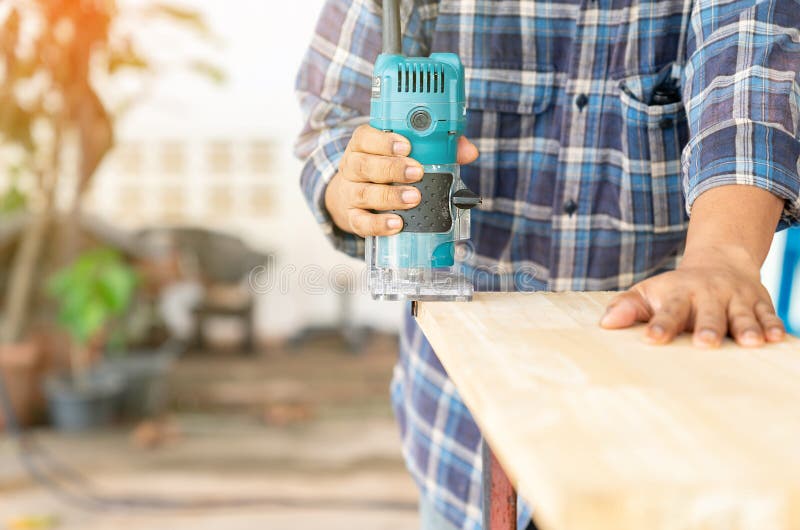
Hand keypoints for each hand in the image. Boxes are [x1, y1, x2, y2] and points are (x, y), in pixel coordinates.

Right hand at [325, 124, 478, 236]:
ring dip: (390, 196)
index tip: (407, 145)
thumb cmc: (385, 170)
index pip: (365, 137)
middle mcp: (352, 167)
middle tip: (417, 173)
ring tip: (414, 198)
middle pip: (365, 165)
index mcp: (363, 146)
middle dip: (392, 168)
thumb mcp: (403, 154)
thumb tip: (469, 152)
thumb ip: (437, 149)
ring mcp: (350, 194)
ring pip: (364, 193)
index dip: (384, 141)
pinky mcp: (352, 218)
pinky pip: (361, 222)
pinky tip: (396, 224)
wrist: (352, 197)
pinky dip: (378, 224)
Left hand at [600, 245, 785, 347]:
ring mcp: (736, 298)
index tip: (651, 339)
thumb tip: (605, 324)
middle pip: (708, 312)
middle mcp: (709, 294)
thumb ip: (628, 307)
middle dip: (707, 327)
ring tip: (751, 343)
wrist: (720, 261)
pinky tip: (777, 339)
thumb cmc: (675, 289)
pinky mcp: (760, 302)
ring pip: (742, 314)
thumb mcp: (649, 292)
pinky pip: (769, 314)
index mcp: (679, 294)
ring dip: (746, 327)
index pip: (668, 311)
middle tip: (704, 344)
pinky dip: (774, 326)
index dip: (660, 325)